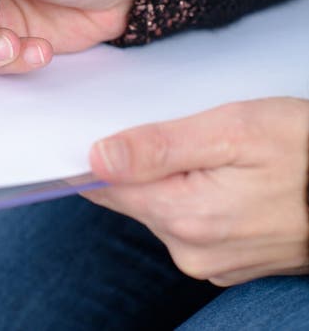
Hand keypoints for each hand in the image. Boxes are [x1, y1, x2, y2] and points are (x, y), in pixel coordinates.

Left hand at [83, 97, 308, 285]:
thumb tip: (97, 157)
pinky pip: (188, 222)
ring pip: (159, 207)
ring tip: (207, 147)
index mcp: (185, 216)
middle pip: (131, 197)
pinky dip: (191, 194)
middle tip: (177, 126)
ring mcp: (211, 261)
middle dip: (140, 160)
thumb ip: (160, 146)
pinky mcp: (228, 261)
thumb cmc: (303, 149)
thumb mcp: (231, 130)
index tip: (103, 123)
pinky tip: (220, 172)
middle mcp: (191, 250)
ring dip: (167, 176)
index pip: (104, 188)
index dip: (97, 152)